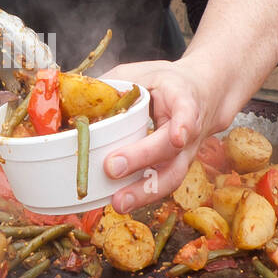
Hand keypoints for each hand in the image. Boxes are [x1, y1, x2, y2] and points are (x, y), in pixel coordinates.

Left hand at [97, 54, 225, 212]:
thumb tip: (73, 98)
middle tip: (112, 169)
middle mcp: (189, 128)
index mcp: (182, 97)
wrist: (204, 94)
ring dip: (144, 192)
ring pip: (171, 176)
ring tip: (118, 203)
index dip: (183, 124)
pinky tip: (121, 202)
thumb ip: (113, 84)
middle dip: (142, 159)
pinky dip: (143, 194)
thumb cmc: (165, 83)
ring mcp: (186, 152)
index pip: (187, 109)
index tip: (177, 137)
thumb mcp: (142, 74)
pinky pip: (162, 182)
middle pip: (172, 149)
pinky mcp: (176, 167)